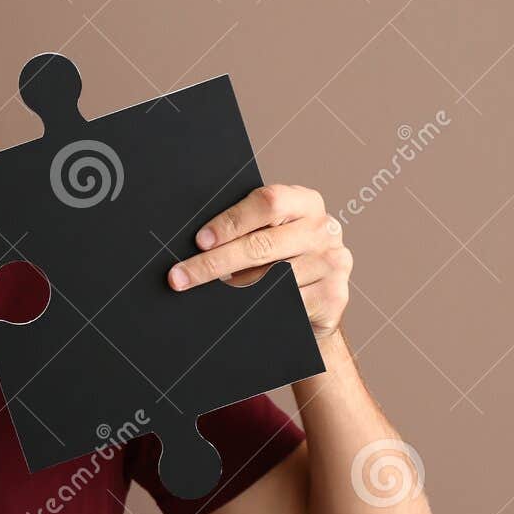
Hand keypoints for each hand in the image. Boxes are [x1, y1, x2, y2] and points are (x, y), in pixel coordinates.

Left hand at [166, 184, 350, 340]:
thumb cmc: (282, 258)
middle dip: (214, 263)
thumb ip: (247, 229)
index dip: (231, 221)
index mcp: (305, 202)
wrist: (319, 301)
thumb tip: (198, 243)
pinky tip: (238, 312)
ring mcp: (332, 262)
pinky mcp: (333, 296)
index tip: (200, 241)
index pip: (267, 202)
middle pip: (262, 245)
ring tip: (206, 294)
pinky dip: (256, 309)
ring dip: (232, 290)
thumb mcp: (271, 233)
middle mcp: (323, 229)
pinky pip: (285, 304)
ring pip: (270, 279)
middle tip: (181, 277)